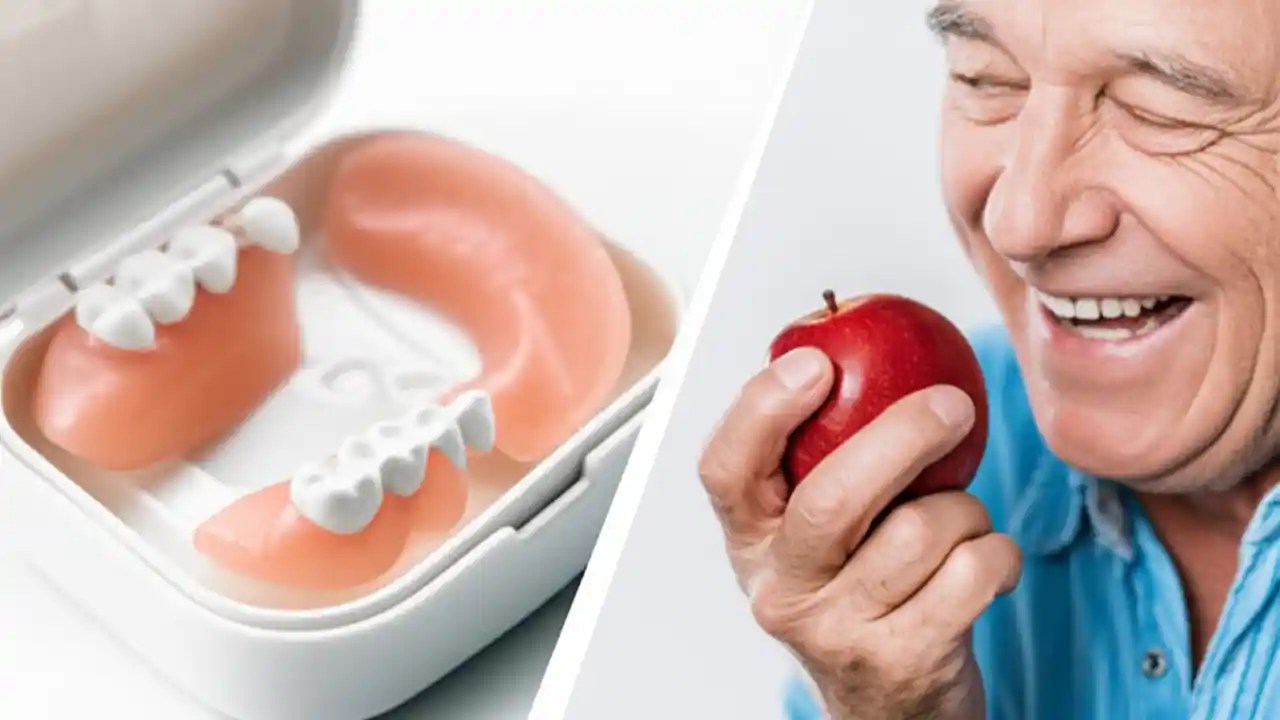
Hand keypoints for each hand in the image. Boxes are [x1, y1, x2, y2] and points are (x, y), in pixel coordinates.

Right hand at [698, 348, 1020, 719]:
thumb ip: (820, 455)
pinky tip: (985, 561)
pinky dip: (997, 552)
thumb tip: (850, 343)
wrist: (889, 710)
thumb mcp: (818, 530)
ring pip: (920, 531)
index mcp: (749, 539)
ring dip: (963, 509)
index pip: (725, 468)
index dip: (763, 408)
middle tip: (951, 405)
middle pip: (833, 498)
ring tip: (958, 519)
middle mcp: (780, 588)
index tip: (818, 362)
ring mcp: (837, 631)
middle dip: (902, 435)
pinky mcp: (902, 662)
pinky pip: (973, 572)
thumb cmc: (859, 590)